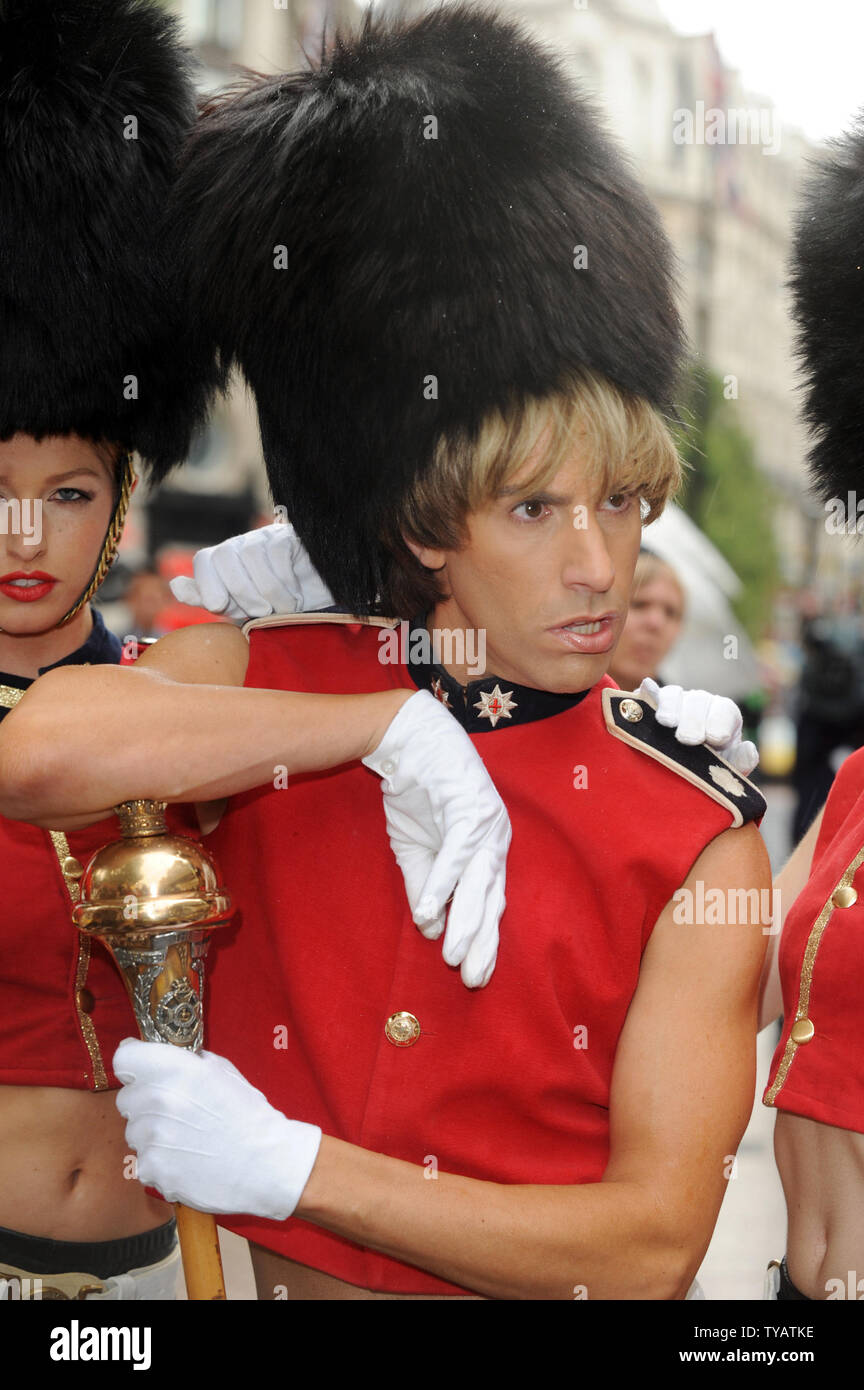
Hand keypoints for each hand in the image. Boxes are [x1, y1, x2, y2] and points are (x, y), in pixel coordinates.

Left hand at [114, 1039, 320, 1219]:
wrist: (265, 1163)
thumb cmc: (248, 1115)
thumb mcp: (223, 1072)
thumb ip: (186, 1063)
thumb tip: (162, 1061)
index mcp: (175, 1069)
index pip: (124, 1058)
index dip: (134, 1065)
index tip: (143, 1072)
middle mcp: (157, 1100)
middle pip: (126, 1098)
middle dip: (145, 1103)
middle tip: (175, 1112)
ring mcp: (151, 1137)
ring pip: (134, 1132)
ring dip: (152, 1135)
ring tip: (185, 1140)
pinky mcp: (152, 1169)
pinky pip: (143, 1162)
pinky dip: (160, 1163)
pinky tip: (186, 1161)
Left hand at [170, 522, 333, 621]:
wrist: (319, 598)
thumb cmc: (274, 603)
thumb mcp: (238, 606)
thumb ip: (207, 597)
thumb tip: (174, 585)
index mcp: (224, 559)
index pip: (204, 560)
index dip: (207, 583)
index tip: (220, 606)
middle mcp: (242, 544)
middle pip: (225, 556)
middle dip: (240, 591)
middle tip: (261, 613)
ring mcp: (266, 537)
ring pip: (252, 556)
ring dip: (268, 590)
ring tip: (283, 608)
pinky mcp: (291, 537)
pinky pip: (278, 553)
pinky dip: (286, 581)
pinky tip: (297, 594)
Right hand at [363, 690, 510, 988]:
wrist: (406, 739)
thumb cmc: (416, 793)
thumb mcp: (415, 850)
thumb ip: (426, 887)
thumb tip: (430, 928)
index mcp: (487, 850)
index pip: (490, 902)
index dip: (483, 938)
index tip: (474, 974)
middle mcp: (495, 839)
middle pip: (491, 898)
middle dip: (482, 940)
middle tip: (472, 979)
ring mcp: (487, 822)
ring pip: (477, 881)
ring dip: (464, 919)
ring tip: (453, 955)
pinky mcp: (470, 807)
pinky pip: (456, 853)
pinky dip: (442, 883)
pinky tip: (428, 912)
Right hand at [635, 677, 758, 775]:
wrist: (682, 772)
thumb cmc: (708, 769)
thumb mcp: (727, 770)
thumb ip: (741, 763)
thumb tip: (749, 749)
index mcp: (722, 716)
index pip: (725, 711)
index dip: (719, 722)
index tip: (715, 739)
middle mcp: (700, 704)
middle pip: (699, 701)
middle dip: (694, 720)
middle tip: (688, 739)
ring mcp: (675, 702)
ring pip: (674, 694)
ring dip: (670, 708)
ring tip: (666, 723)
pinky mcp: (650, 704)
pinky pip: (649, 695)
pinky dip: (646, 694)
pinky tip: (642, 693)